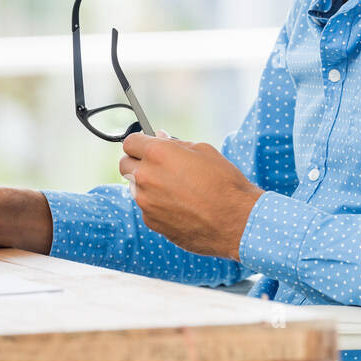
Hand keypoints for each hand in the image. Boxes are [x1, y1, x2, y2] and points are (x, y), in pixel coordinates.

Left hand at [120, 130, 262, 259]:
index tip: (147, 146)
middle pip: (124, 164)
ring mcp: (146, 202)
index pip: (130, 142)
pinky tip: (181, 206)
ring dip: (148, 184)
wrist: (235, 220)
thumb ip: (176, 144)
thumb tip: (160, 137)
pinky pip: (147, 207)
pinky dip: (157, 204)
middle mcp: (146, 177)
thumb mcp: (204, 151)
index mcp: (158, 154)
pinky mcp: (151, 222)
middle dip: (137, 162)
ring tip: (176, 188)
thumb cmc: (224, 182)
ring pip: (135, 187)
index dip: (139, 143)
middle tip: (158, 165)